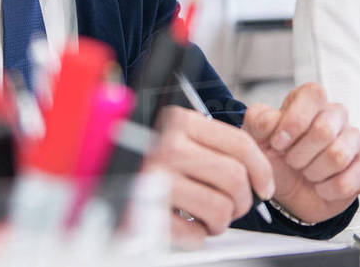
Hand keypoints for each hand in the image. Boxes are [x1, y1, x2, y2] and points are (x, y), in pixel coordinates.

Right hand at [145, 105, 274, 246]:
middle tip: (233, 206)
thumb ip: (208, 142)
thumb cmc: (140, 156)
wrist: (94, 171)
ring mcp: (157, 181)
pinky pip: (194, 235)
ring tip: (207, 217)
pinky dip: (196, 237)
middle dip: (242, 200)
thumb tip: (254, 167)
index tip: (265, 186)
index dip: (262, 169)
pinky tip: (184, 225)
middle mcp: (168, 147)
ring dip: (221, 221)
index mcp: (179, 122)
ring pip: (221, 208)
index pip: (240, 144)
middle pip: (235, 178)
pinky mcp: (148, 214)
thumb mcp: (173, 133)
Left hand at [242, 82, 359, 223]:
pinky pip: (352, 179)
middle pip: (324, 130)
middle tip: (292, 162)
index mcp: (310, 101)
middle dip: (299, 155)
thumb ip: (259, 121)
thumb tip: (272, 122)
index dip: (294, 121)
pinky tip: (322, 187)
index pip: (314, 95)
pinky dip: (329, 189)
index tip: (278, 142)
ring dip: (314, 173)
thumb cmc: (276, 158)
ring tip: (307, 173)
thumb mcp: (257, 138)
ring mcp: (353, 138)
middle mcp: (335, 115)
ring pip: (338, 156)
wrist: (288, 193)